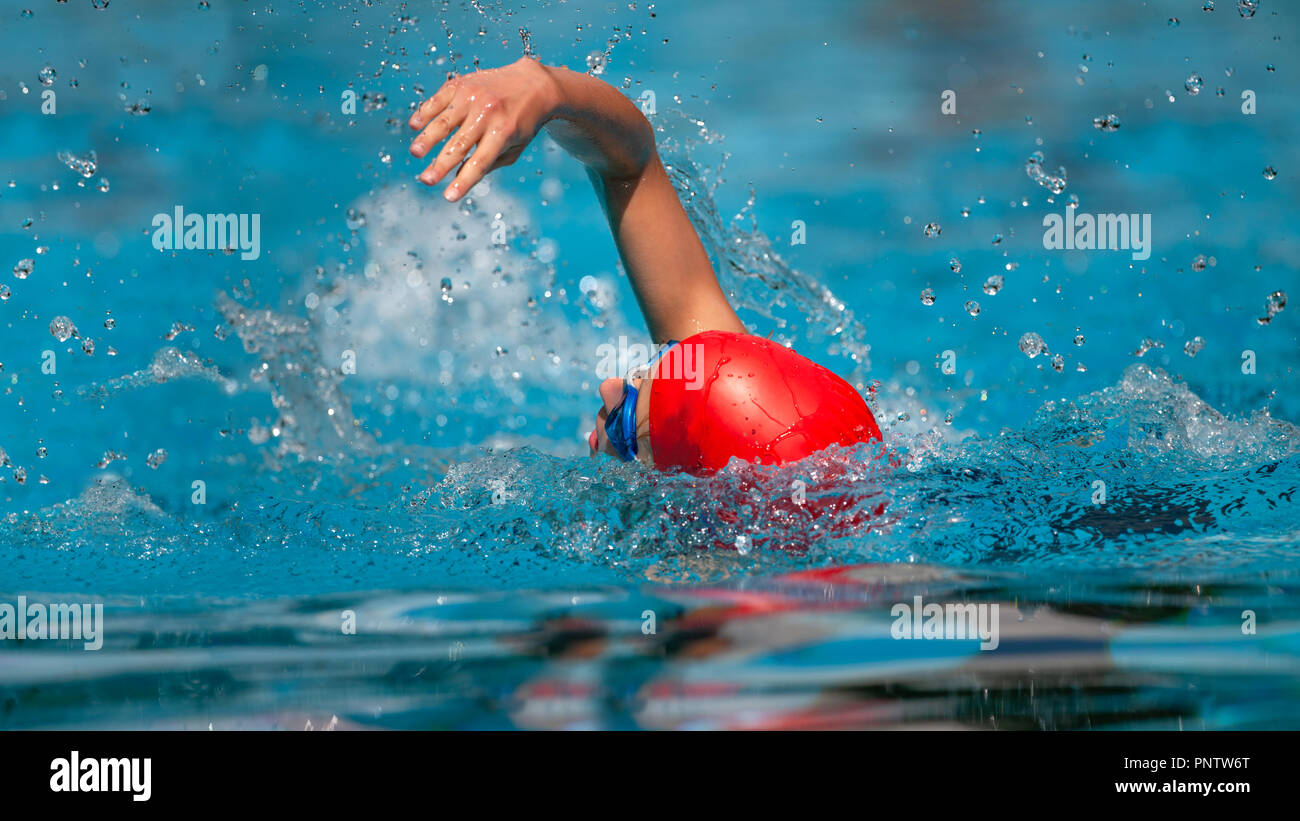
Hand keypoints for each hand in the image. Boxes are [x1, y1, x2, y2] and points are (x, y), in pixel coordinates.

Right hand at [408, 57, 560, 201]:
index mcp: (503, 133)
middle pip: (459, 144)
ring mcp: (472, 97)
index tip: (449, 197)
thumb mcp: (515, 147)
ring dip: (427, 138)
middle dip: (440, 165)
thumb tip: (456, 177)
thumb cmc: (522, 122)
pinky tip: (415, 125)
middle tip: (426, 180)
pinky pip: (438, 99)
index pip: (480, 163)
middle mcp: (487, 114)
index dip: (463, 182)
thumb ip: (489, 163)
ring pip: (444, 121)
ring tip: (416, 153)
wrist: (533, 83)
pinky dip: (425, 112)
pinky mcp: (461, 84)